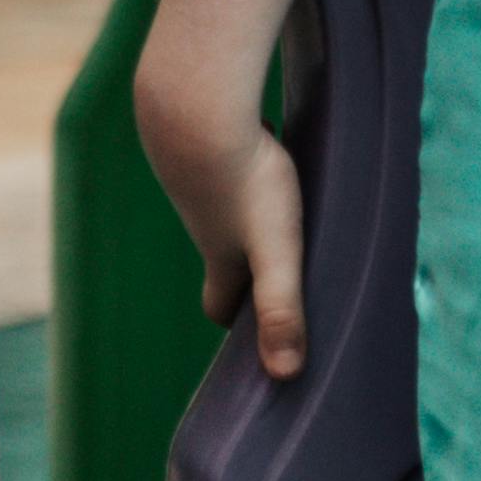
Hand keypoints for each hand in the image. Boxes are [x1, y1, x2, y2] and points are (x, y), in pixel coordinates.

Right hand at [136, 69, 310, 380]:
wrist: (196, 105)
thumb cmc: (244, 182)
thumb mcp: (276, 249)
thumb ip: (283, 307)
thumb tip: (285, 375)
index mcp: (221, 254)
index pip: (220, 301)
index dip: (237, 318)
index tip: (257, 330)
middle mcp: (205, 221)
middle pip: (222, 255)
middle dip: (244, 270)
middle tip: (278, 275)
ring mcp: (200, 178)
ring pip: (223, 208)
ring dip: (246, 217)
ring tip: (281, 215)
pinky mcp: (206, 139)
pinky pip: (225, 162)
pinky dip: (243, 169)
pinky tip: (265, 153)